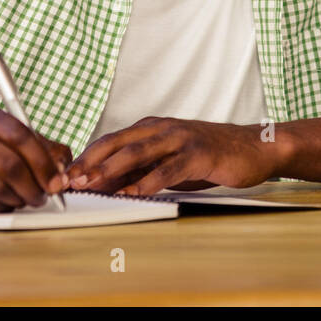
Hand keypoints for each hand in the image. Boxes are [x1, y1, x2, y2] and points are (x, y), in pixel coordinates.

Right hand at [0, 104, 71, 211]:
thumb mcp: (2, 138)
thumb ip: (37, 147)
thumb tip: (63, 167)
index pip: (20, 135)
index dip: (43, 162)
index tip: (57, 181)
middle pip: (8, 164)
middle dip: (32, 186)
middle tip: (43, 197)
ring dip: (16, 199)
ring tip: (22, 200)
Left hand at [65, 117, 280, 195]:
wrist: (254, 148)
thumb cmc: (211, 157)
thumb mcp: (171, 162)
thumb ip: (143, 169)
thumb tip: (109, 186)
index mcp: (153, 127)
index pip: (111, 140)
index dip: (87, 157)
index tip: (66, 175)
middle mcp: (163, 128)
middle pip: (117, 142)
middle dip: (90, 162)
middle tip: (69, 180)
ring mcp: (181, 139)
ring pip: (138, 151)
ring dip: (111, 169)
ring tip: (91, 183)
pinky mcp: (198, 154)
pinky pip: (169, 168)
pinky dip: (148, 181)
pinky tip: (134, 192)